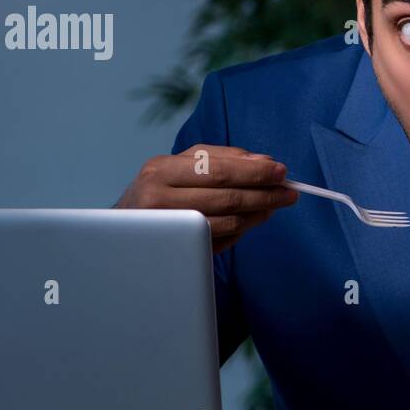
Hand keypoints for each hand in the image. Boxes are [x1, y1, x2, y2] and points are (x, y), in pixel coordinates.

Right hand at [114, 144, 298, 253]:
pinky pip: (218, 242)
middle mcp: (158, 196)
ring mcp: (167, 228)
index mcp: (161, 169)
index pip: (218, 169)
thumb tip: (263, 160)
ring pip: (226, 222)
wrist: (121, 231)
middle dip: (264, 194)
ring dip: (256, 215)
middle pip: (225, 196)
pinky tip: (248, 223)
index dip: (254, 171)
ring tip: (272, 208)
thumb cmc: (158, 193)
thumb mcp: (180, 167)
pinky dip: (239, 233)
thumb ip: (220, 159)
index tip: (281, 171)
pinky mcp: (176, 250)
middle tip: (288, 194)